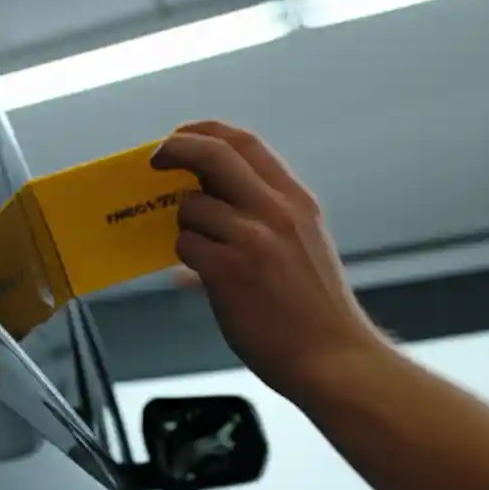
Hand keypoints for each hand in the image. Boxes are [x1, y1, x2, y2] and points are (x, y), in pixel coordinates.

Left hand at [151, 120, 385, 399]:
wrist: (333, 358)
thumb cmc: (315, 311)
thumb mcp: (303, 246)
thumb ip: (264, 219)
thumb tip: (210, 207)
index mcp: (296, 200)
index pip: (246, 142)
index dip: (206, 131)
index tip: (182, 135)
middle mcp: (276, 211)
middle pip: (213, 154)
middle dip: (175, 148)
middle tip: (155, 159)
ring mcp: (252, 239)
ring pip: (191, 208)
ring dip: (186, 227)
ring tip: (204, 255)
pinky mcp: (229, 271)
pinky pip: (186, 246)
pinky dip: (188, 258)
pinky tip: (201, 279)